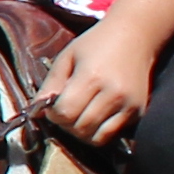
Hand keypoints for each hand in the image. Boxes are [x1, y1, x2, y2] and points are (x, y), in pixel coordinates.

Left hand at [31, 16, 159, 145]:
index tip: (52, 105)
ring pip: (96, 137)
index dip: (53, 114)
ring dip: (81, 133)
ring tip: (78, 116)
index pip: (65, 113)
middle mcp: (113, 94)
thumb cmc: (96, 43)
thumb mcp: (67, 57)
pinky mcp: (138, 112)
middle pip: (80, 128)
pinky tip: (94, 117)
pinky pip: (112, 134)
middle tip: (64, 111)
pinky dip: (98, 132)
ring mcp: (129, 105)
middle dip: (65, 125)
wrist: (136, 36)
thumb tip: (36, 111)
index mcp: (92, 77)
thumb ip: (50, 84)